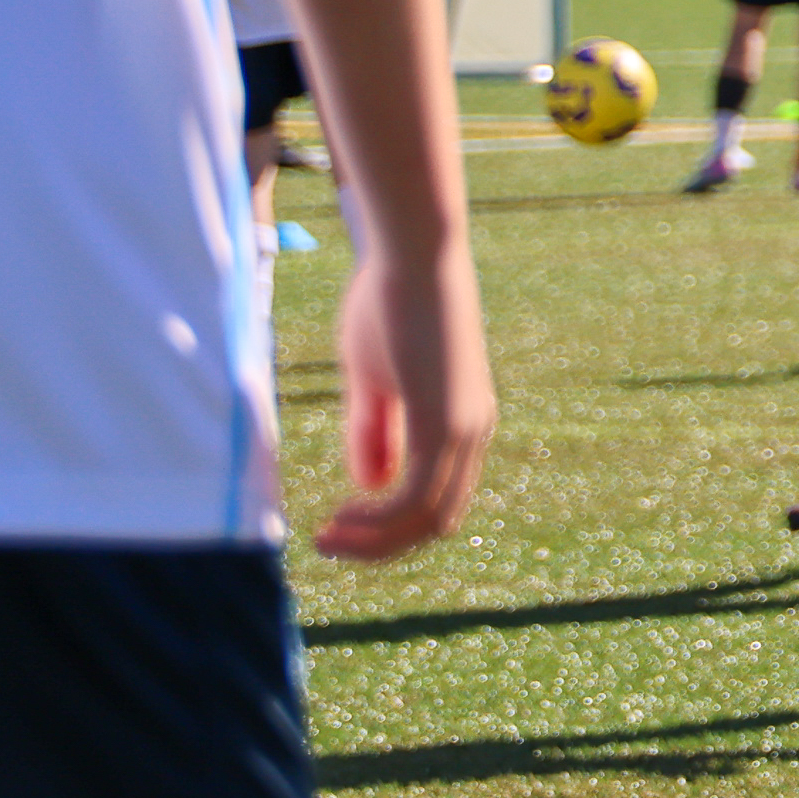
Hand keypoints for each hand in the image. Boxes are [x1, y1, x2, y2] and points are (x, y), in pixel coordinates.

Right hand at [313, 234, 491, 561]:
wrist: (412, 254)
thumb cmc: (389, 302)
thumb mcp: (374, 378)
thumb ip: (374, 429)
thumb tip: (370, 483)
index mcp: (460, 420)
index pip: (435, 499)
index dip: (388, 524)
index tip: (336, 522)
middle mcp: (472, 432)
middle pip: (437, 520)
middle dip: (381, 543)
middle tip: (327, 542)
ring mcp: (465, 430)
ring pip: (429, 519)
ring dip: (376, 542)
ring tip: (326, 540)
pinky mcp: (447, 424)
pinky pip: (416, 500)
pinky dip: (378, 522)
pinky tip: (340, 520)